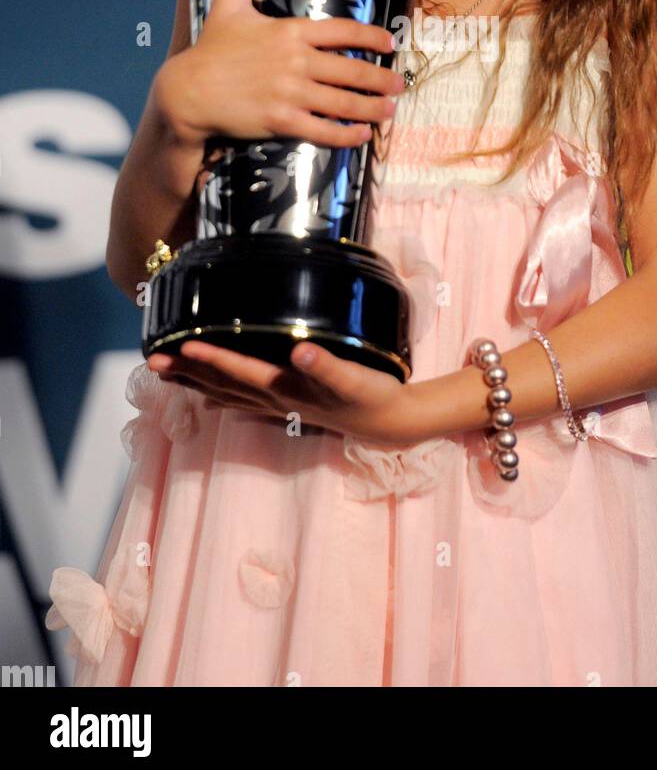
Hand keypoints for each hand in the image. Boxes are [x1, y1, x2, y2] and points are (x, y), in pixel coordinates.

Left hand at [146, 339, 423, 447]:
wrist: (391, 422)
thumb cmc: (373, 396)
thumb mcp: (354, 379)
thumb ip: (326, 365)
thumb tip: (300, 352)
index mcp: (287, 389)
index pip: (241, 371)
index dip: (211, 358)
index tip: (182, 346)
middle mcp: (277, 400)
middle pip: (223, 385)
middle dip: (188, 373)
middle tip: (152, 361)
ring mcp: (281, 406)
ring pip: (229, 394)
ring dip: (197, 383)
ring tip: (167, 374)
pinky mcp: (290, 405)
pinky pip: (245, 402)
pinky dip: (223, 397)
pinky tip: (211, 397)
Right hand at [155, 0, 404, 149]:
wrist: (187, 92)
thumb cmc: (211, 48)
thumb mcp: (228, 2)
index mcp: (290, 31)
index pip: (344, 32)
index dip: (372, 37)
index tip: (390, 43)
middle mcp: (296, 61)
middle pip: (352, 70)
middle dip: (382, 79)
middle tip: (400, 84)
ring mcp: (290, 92)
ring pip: (343, 102)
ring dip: (372, 107)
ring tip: (390, 109)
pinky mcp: (281, 120)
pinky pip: (323, 130)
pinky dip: (347, 134)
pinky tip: (363, 136)